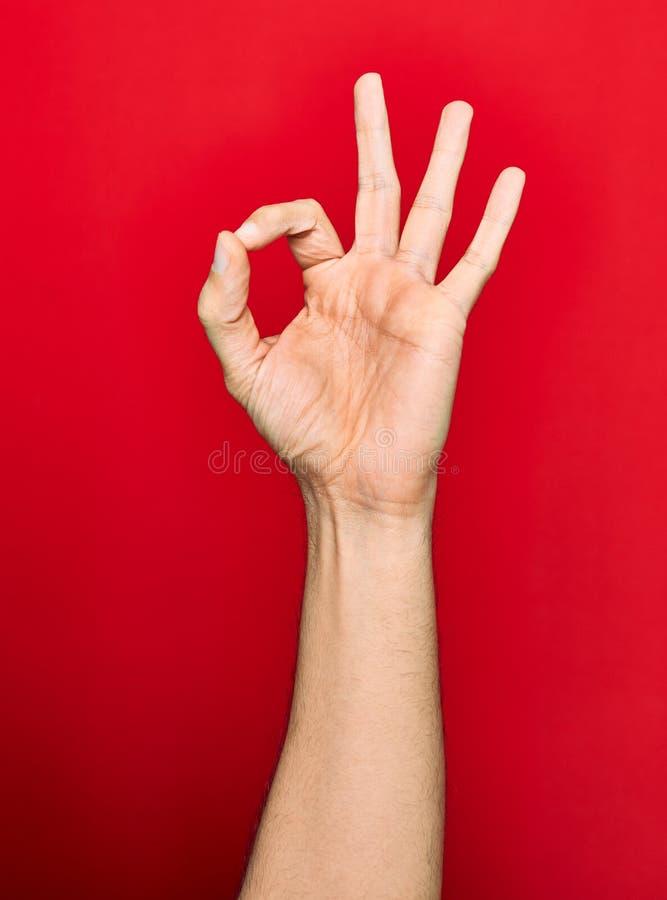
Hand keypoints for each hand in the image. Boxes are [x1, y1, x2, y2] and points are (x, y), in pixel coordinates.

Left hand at [198, 73, 524, 516]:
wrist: (351, 480)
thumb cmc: (300, 431)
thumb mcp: (244, 366)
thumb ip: (224, 304)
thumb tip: (224, 237)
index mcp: (324, 288)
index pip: (303, 220)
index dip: (271, 215)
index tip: (246, 237)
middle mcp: (369, 282)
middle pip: (375, 191)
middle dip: (374, 136)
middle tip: (371, 81)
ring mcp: (408, 297)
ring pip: (430, 211)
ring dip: (444, 159)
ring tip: (458, 109)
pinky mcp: (441, 319)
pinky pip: (475, 262)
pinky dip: (494, 222)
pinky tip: (509, 182)